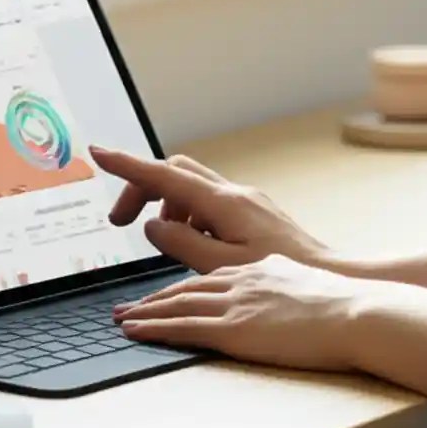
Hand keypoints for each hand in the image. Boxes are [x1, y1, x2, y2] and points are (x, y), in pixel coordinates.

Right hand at [89, 146, 329, 271]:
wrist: (328, 274)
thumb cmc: (282, 274)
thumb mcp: (223, 265)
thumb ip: (183, 244)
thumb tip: (152, 225)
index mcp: (223, 203)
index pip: (164, 175)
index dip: (128, 166)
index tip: (98, 153)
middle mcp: (234, 193)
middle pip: (174, 173)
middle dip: (142, 190)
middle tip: (121, 223)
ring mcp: (245, 200)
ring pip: (191, 188)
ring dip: (168, 208)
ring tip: (170, 245)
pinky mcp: (253, 211)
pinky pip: (209, 203)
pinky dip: (191, 218)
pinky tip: (198, 248)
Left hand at [115, 254, 374, 370]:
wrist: (355, 311)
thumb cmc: (340, 304)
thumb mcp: (301, 281)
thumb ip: (280, 282)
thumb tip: (275, 291)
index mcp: (257, 268)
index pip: (208, 275)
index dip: (181, 282)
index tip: (164, 293)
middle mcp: (240, 279)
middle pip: (184, 285)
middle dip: (151, 296)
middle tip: (127, 306)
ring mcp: (235, 302)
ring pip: (177, 302)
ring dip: (144, 311)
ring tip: (122, 319)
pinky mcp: (234, 328)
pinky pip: (184, 326)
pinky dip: (154, 327)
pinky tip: (135, 330)